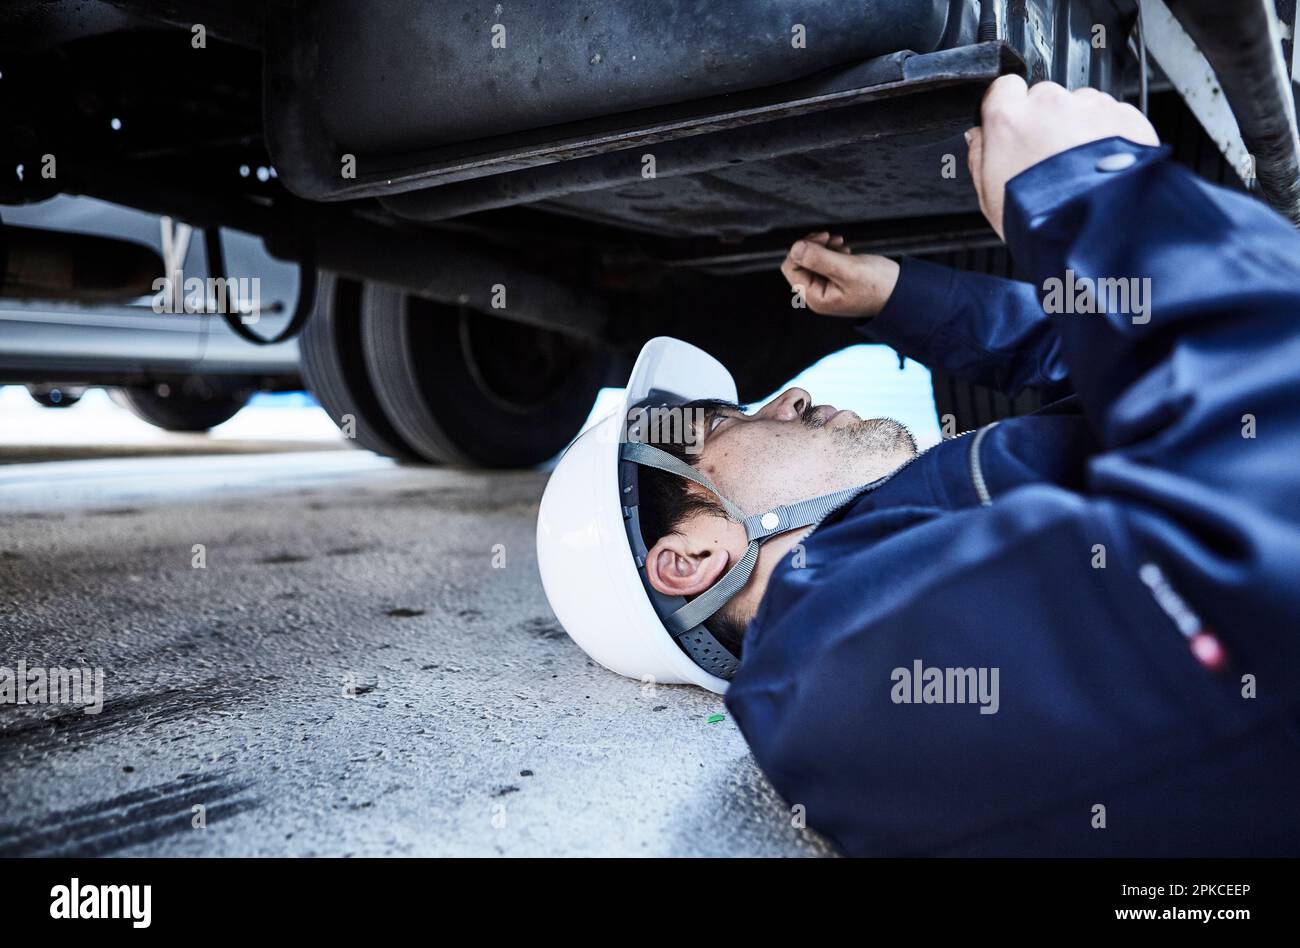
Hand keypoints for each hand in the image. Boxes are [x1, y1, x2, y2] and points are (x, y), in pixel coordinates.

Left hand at [780, 231, 900, 318]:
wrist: (902, 293)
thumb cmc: (879, 286)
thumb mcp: (848, 269)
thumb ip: (819, 259)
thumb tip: (795, 248)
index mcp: (816, 297)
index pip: (791, 269)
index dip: (802, 249)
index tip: (821, 238)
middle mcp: (818, 296)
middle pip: (800, 264)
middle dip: (813, 247)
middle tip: (831, 237)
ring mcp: (827, 290)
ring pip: (813, 262)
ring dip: (823, 248)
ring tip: (841, 243)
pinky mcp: (837, 283)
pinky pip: (825, 264)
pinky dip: (832, 253)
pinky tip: (845, 250)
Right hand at [967, 76, 1159, 238]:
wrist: (1091, 228)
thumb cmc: (1037, 217)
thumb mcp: (988, 196)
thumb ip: (978, 157)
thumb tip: (977, 138)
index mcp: (1009, 119)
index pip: (1003, 88)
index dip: (1008, 106)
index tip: (1012, 124)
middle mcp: (1050, 104)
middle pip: (1044, 98)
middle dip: (1046, 120)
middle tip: (1049, 158)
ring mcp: (1090, 107)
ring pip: (1080, 106)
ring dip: (1079, 128)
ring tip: (1080, 169)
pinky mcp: (1124, 116)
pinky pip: (1113, 117)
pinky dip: (1109, 136)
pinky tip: (1101, 168)